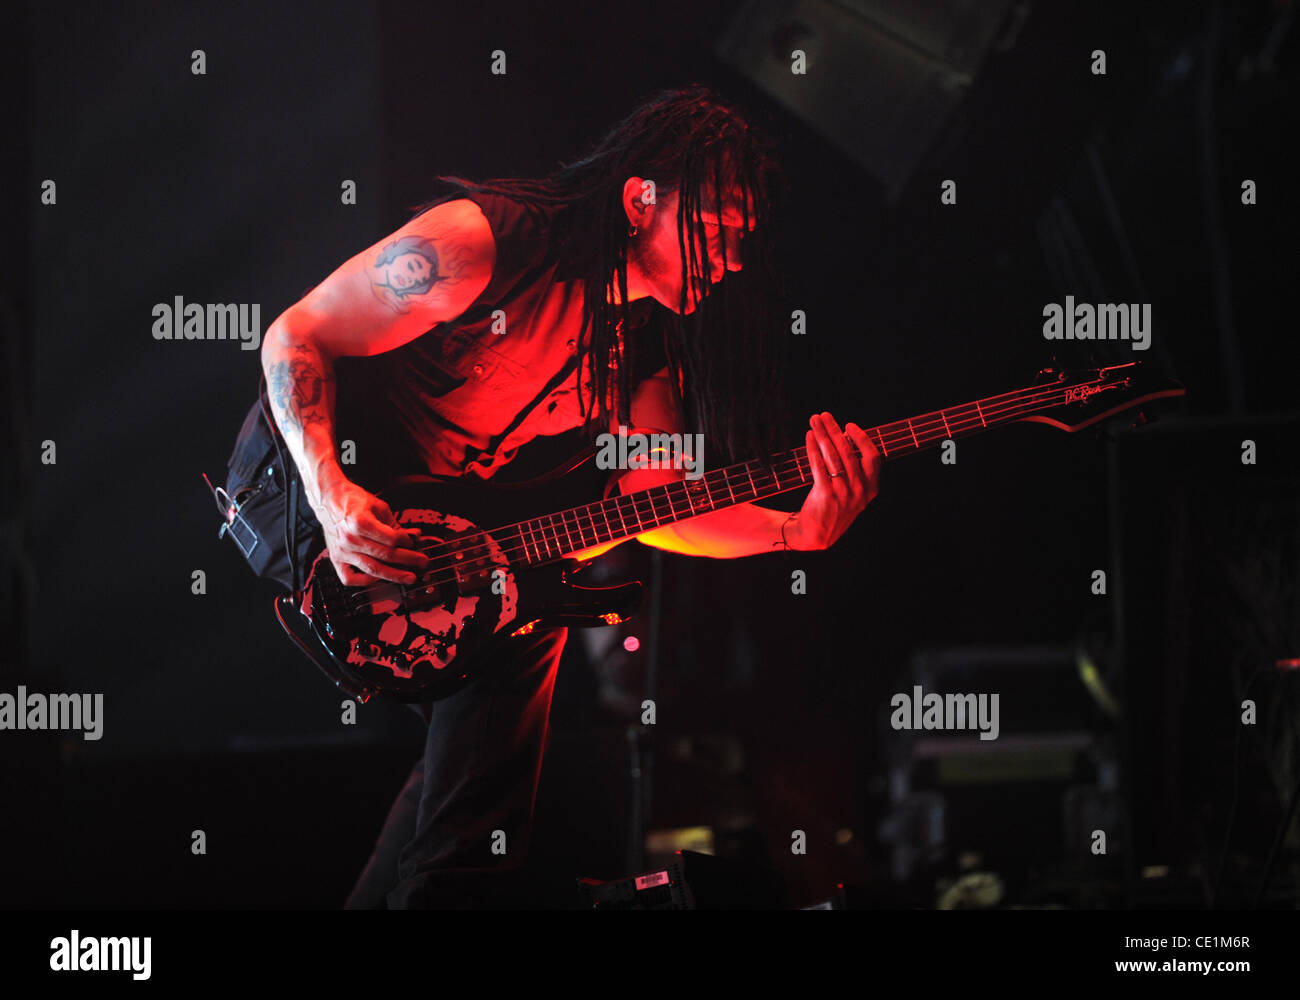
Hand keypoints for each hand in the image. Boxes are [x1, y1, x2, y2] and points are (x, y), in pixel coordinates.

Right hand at [314, 472, 428, 585]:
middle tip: (422, 563)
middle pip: (385, 555)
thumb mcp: (378, 506)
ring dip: (394, 575)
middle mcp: (350, 538)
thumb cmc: (353, 501)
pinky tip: (379, 579)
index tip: (413, 542)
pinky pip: (349, 578)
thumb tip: (412, 537)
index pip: (391, 539)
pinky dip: (365, 582)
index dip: (407, 542)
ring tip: (409, 577)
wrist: (329, 500)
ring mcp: (342, 551)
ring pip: (372, 569)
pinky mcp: (336, 559)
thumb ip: (395, 525)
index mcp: (360, 522)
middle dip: (408, 560)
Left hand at [787, 412, 880, 550]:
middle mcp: (860, 491)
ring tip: (814, 421)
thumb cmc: (835, 508)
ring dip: (823, 435)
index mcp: (871, 489)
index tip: (849, 425)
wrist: (818, 535)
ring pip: (834, 456)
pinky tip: (809, 437)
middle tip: (824, 415)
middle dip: (835, 430)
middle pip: (849, 452)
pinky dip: (813, 448)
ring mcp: (844, 494)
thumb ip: (855, 471)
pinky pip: (819, 465)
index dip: (862, 438)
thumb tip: (844, 438)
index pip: (873, 457)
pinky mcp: (826, 495)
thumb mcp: (854, 493)